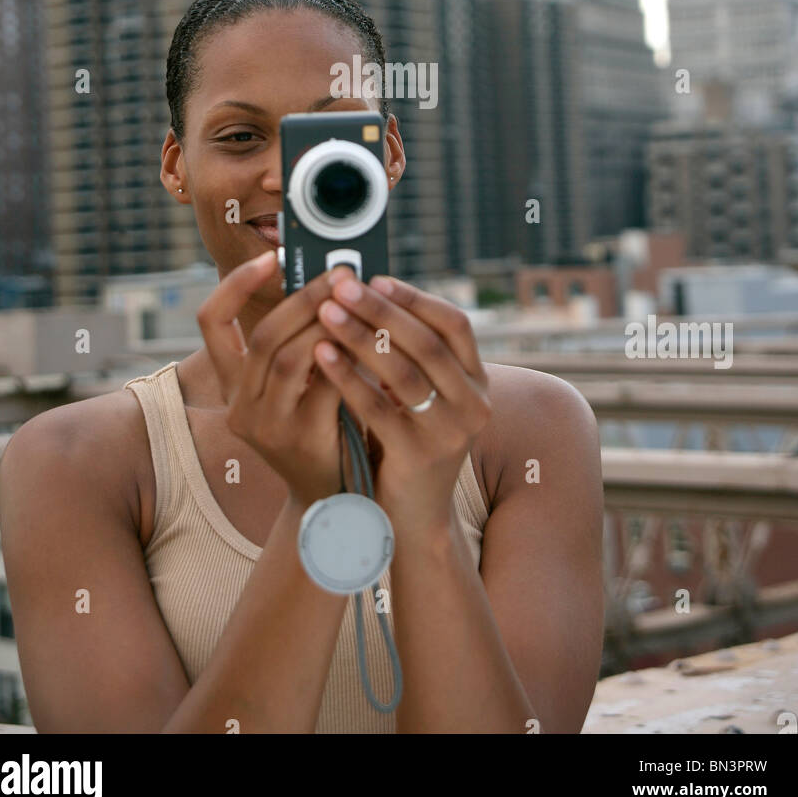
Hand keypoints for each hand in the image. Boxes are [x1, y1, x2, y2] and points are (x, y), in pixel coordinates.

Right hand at [196, 252, 355, 508]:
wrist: (337, 498)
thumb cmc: (324, 429)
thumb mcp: (301, 385)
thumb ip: (304, 343)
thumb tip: (332, 281)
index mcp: (234, 385)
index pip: (212, 323)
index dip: (234, 285)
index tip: (269, 256)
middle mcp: (240, 405)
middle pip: (263, 334)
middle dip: (304, 297)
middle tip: (340, 273)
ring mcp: (265, 425)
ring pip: (289, 357)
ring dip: (326, 322)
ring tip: (355, 299)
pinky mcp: (298, 439)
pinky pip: (322, 386)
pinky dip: (344, 358)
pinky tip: (367, 339)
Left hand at [312, 267, 490, 531]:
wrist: (412, 518)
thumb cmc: (408, 444)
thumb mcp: (423, 397)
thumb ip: (411, 355)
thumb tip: (371, 294)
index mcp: (477, 382)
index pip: (455, 324)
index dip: (416, 298)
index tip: (376, 278)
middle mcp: (473, 405)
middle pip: (426, 342)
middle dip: (380, 310)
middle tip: (341, 285)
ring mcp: (450, 433)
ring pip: (403, 372)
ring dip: (360, 336)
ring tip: (326, 312)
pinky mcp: (419, 457)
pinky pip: (377, 407)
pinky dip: (347, 377)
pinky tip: (320, 355)